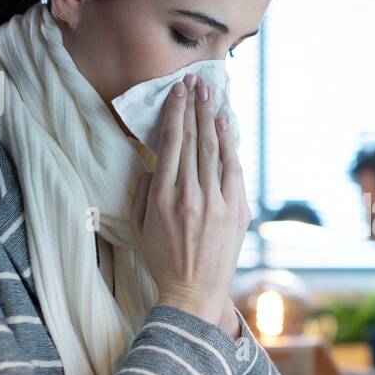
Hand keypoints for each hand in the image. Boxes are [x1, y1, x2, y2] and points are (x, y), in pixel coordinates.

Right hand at [131, 75, 251, 327]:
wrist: (194, 292)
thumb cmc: (163, 260)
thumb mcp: (139, 227)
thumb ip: (141, 192)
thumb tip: (152, 164)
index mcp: (162, 198)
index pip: (171, 144)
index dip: (174, 113)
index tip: (177, 92)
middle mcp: (190, 196)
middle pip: (193, 141)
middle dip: (194, 107)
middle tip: (195, 82)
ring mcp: (216, 204)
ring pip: (214, 151)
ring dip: (212, 119)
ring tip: (210, 95)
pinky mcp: (235, 212)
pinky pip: (233, 171)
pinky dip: (230, 146)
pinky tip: (225, 127)